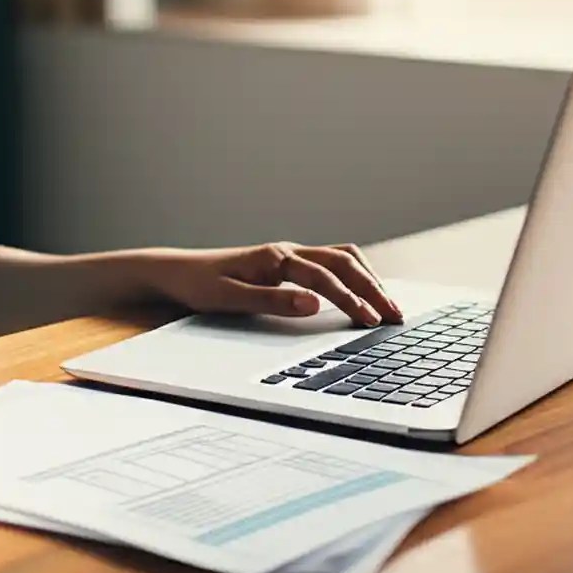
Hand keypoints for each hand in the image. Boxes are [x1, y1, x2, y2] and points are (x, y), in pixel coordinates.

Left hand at [145, 243, 403, 326]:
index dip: (350, 299)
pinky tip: (364, 290)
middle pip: (343, 262)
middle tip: (395, 314)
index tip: (371, 320)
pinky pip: (332, 262)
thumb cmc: (200, 285)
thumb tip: (313, 304)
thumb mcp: (230, 298)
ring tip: (389, 304)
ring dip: (368, 278)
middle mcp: (287, 251)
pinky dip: (354, 273)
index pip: (324, 277)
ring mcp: (290, 255)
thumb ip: (272, 301)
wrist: (178, 272)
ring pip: (342, 257)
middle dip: (372, 287)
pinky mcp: (289, 264)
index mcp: (276, 258)